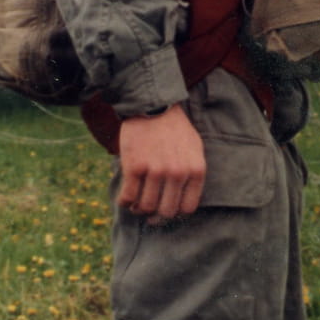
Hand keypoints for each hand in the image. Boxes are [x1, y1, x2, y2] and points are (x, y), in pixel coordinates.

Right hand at [117, 103, 205, 221]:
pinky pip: (127, 198)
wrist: (153, 106)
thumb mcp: (195, 149)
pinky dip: (124, 201)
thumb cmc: (175, 129)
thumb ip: (193, 175)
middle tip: (149, 207)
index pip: (187, 208)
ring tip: (136, 202)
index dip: (175, 211)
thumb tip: (183, 206)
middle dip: (156, 213)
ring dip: (138, 208)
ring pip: (145, 207)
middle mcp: (177, 173)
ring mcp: (155, 170)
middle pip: (166, 211)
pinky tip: (125, 197)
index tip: (166, 206)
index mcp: (195, 170)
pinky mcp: (134, 166)